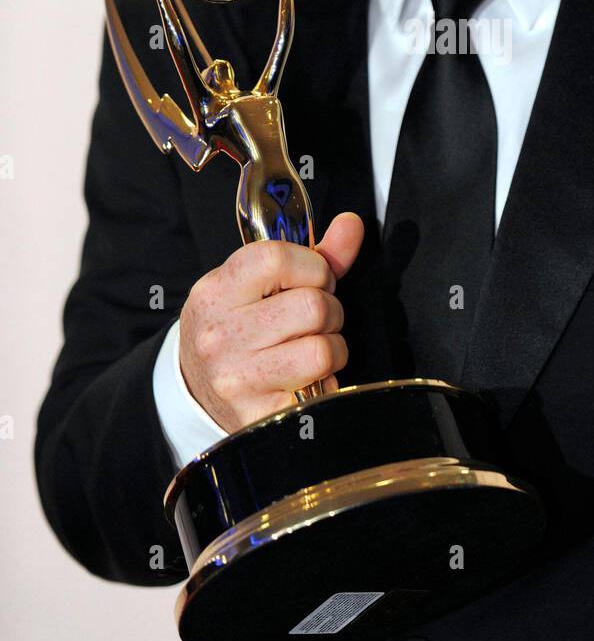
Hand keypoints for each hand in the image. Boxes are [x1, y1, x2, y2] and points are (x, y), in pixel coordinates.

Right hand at [178, 212, 363, 431]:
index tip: (314, 278)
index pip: (277, 258)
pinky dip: (325, 385)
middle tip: (315, 319)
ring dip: (332, 348)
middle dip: (329, 309)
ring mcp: (236, 378)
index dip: (313, 266)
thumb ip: (311, 255)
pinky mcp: (257, 415)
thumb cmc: (235, 327)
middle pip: (313, 306)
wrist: (195, 390)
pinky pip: (320, 393)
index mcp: (217, 291)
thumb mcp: (255, 285)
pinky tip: (306, 380)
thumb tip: (352, 224)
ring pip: (322, 350)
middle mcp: (221, 334)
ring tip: (313, 348)